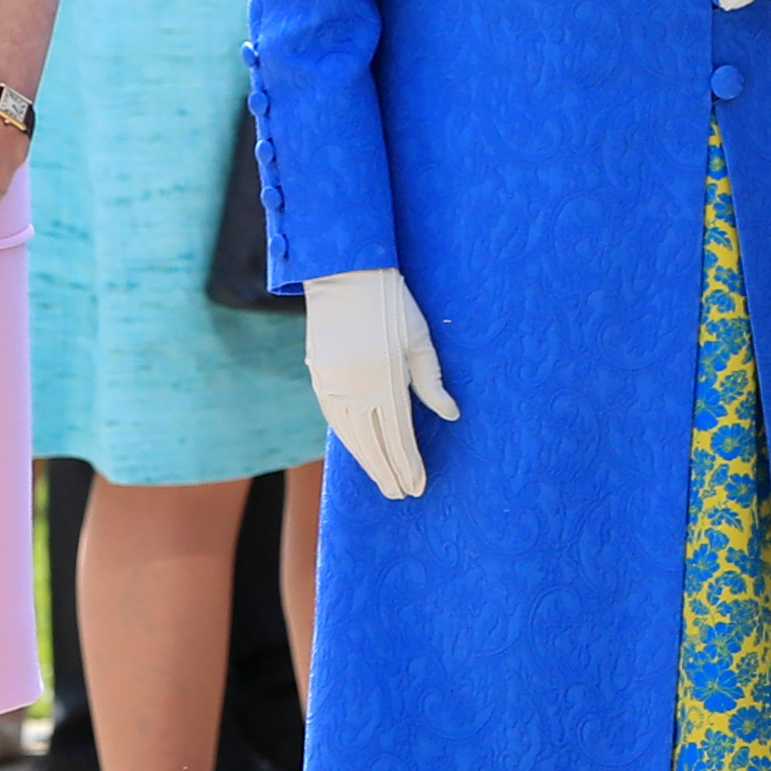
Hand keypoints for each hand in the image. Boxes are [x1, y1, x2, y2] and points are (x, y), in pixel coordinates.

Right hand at [305, 267, 458, 499]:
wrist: (344, 275)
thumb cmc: (392, 303)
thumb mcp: (420, 338)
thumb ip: (432, 381)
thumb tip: (451, 416)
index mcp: (384, 378)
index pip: (398, 435)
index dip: (409, 463)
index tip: (419, 485)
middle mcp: (355, 387)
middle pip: (374, 443)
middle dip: (390, 471)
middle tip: (401, 495)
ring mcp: (333, 384)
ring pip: (351, 436)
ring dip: (368, 462)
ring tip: (383, 481)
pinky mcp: (319, 378)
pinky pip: (334, 421)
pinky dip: (348, 442)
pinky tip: (359, 453)